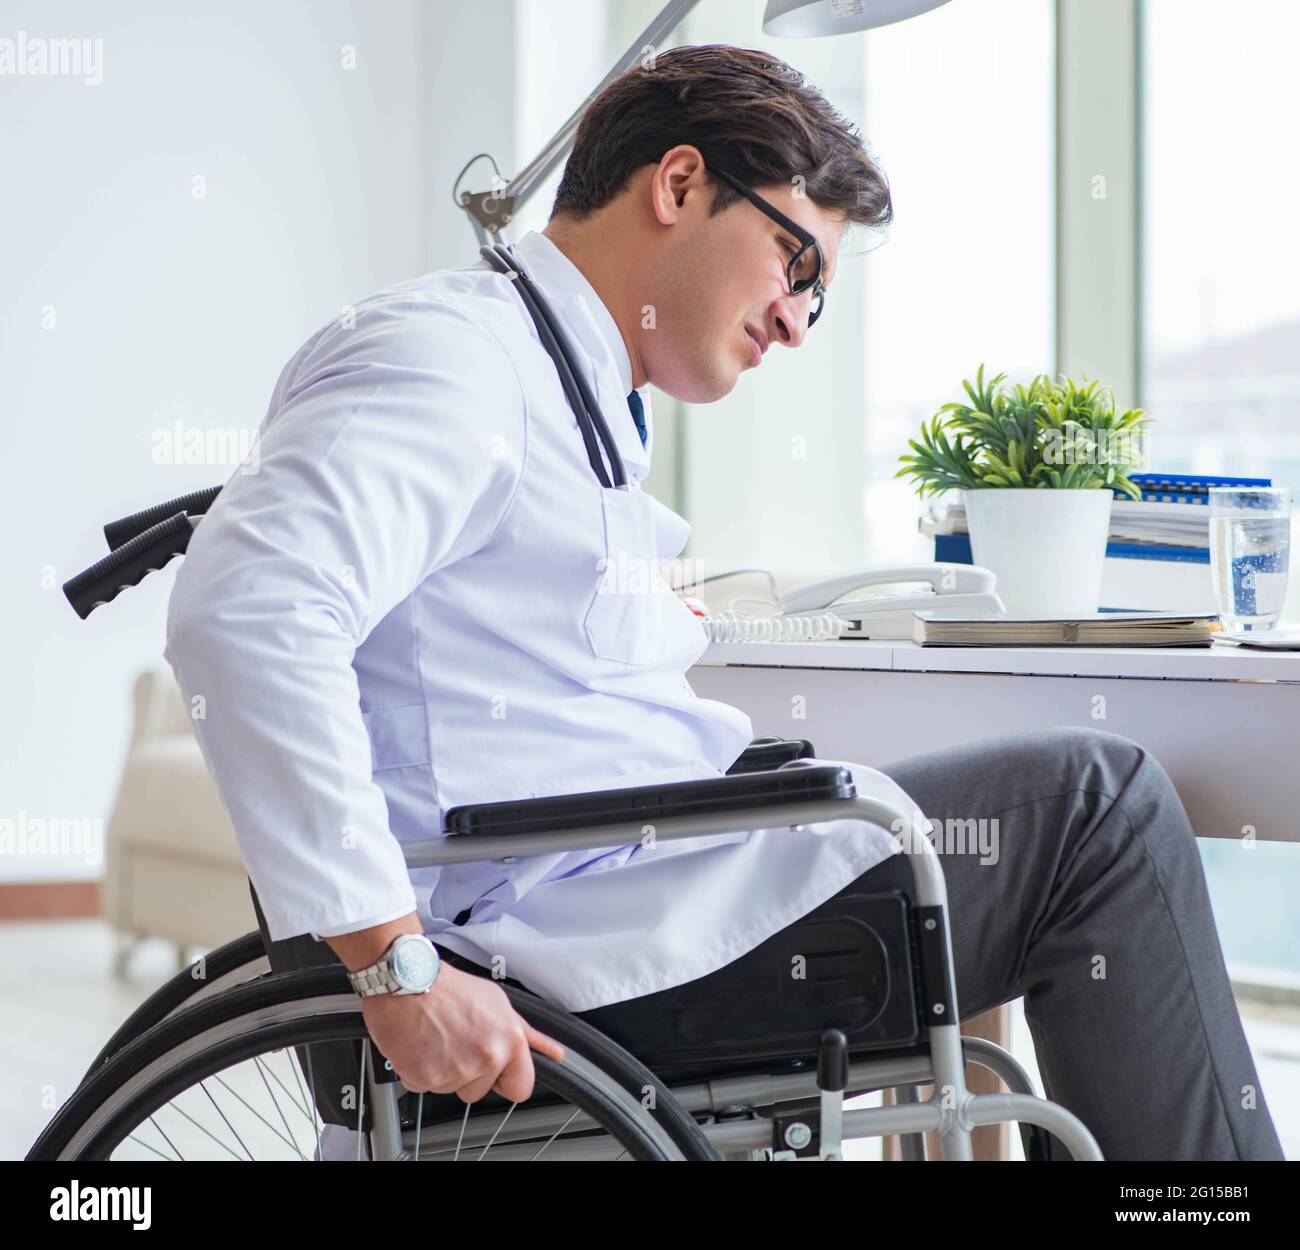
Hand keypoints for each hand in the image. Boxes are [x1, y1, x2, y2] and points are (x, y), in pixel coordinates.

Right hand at [360, 963, 565, 1103]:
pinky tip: (422, 1044)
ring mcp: (453, 1072)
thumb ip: (526, 1034)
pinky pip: (424, 1086)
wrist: (407, 980)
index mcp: (508, 1042)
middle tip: (457, 1042)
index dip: (507, 1079)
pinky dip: (420, 1070)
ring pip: (452, 1088)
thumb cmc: (449, 987)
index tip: (496, 1070)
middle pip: (480, 1091)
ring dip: (444, 1070)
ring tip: (438, 1038)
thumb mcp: (497, 1002)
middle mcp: (484, 1059)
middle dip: (470, 1073)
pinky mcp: (423, 1079)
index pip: (521, 1088)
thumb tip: (552, 1053)